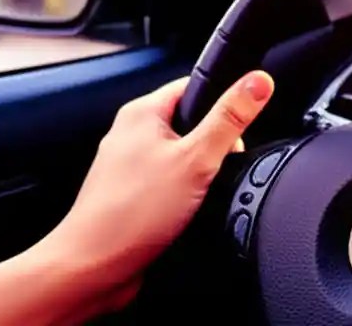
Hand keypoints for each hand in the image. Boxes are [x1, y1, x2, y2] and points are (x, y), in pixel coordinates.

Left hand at [0, 71, 274, 325]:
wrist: (92, 269)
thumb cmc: (131, 214)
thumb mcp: (196, 159)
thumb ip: (230, 118)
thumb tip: (258, 82)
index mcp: (142, 113)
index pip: (195, 86)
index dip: (225, 102)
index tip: (241, 125)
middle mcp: (131, 134)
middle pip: (192, 123)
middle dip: (215, 145)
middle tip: (217, 167)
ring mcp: (129, 166)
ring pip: (182, 156)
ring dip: (200, 173)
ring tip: (199, 192)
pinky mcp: (132, 194)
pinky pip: (170, 182)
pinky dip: (185, 193)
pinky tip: (187, 210)